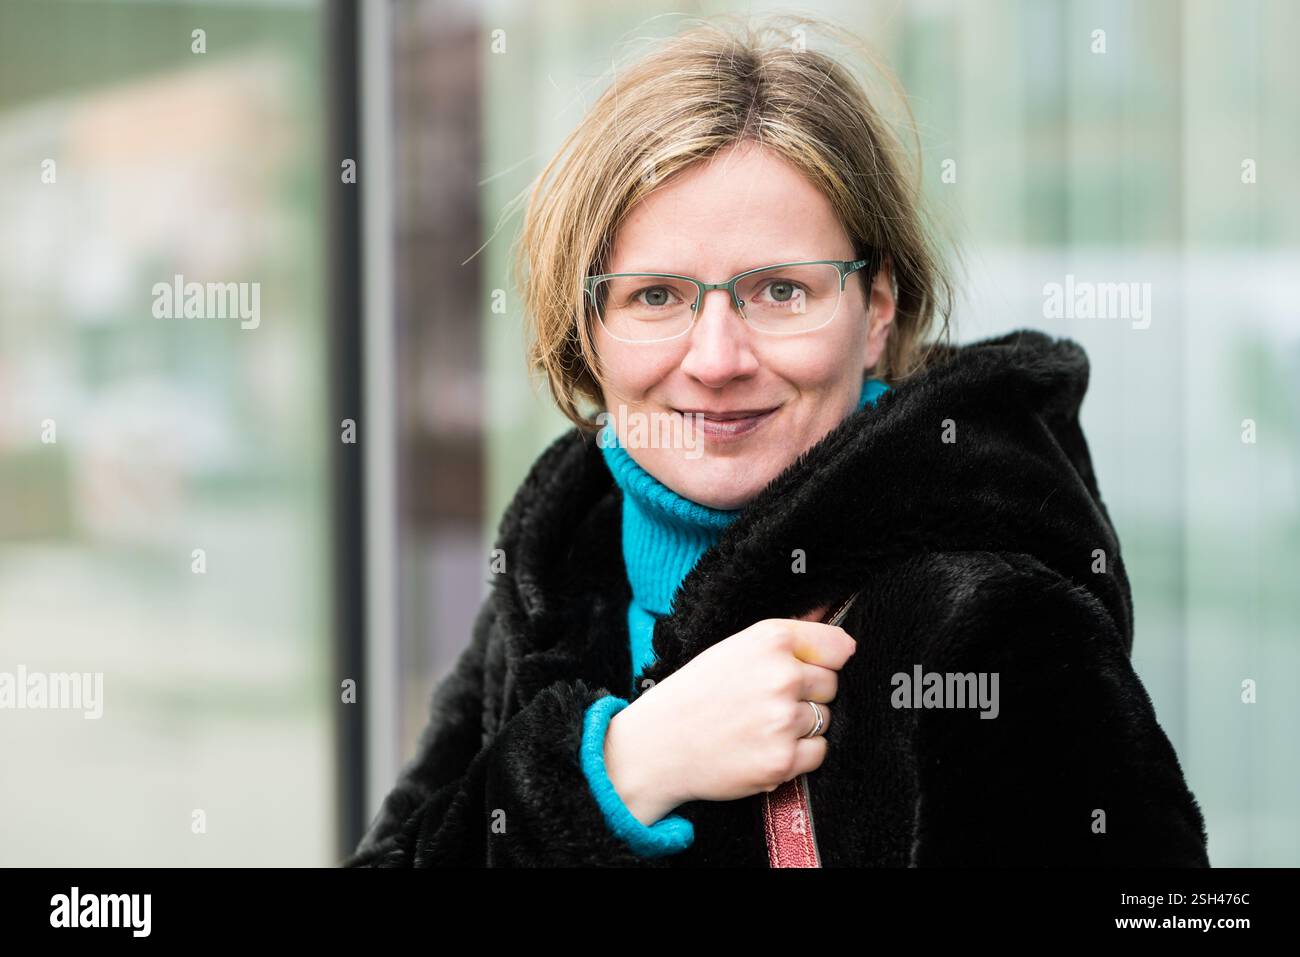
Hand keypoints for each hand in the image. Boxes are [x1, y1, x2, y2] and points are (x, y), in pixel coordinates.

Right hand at [604, 609, 855, 824]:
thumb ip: (786, 640)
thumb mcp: (735, 648)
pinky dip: (798, 754)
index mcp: (770, 640)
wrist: (659, 744)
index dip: (825, 660)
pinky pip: (818, 752)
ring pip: (824, 719)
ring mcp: (783, 720)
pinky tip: (764, 746)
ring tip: (760, 725)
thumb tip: (843, 638)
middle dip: (808, 694)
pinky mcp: (783, 760)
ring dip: (801, 725)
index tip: (810, 668)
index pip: (838, 646)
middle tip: (767, 702)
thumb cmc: (696, 693)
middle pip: (831, 685)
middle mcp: (782, 676)